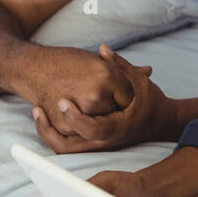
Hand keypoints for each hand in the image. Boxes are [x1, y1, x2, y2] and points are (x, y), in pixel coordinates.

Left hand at [30, 45, 171, 153]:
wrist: (160, 123)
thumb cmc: (151, 102)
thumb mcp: (138, 83)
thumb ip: (119, 66)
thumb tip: (103, 49)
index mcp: (116, 127)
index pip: (91, 130)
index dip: (75, 117)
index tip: (62, 101)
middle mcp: (104, 141)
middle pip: (68, 146)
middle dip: (48, 130)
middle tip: (37, 109)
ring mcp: (95, 144)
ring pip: (62, 147)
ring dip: (46, 132)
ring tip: (36, 111)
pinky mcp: (90, 143)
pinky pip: (65, 144)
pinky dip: (52, 132)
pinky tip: (44, 115)